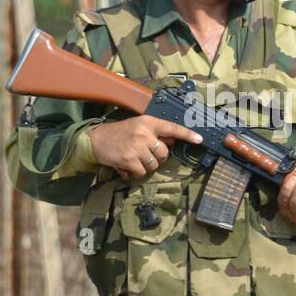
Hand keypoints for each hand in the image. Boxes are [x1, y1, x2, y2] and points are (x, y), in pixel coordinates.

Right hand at [87, 114, 202, 181]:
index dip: (187, 134)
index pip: (172, 128)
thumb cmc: (119, 133)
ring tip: (133, 159)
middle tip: (144, 154)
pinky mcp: (129, 160)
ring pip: (154, 165)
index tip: (200, 139)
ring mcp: (137, 147)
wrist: (96, 139)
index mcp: (148, 122)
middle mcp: (144, 133)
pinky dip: (135, 173)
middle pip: (164, 153)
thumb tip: (171, 143)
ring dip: (145, 166)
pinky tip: (126, 166)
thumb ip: (154, 133)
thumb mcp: (138, 126)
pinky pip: (142, 172)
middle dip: (157, 158)